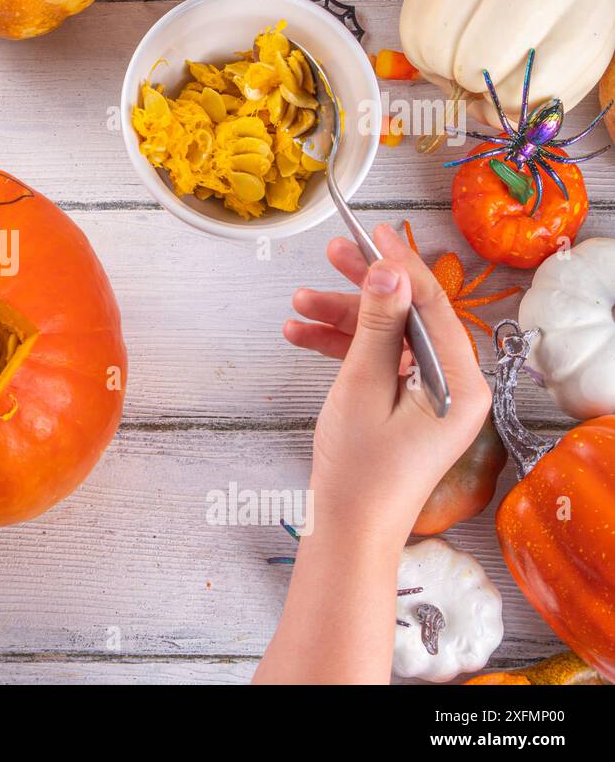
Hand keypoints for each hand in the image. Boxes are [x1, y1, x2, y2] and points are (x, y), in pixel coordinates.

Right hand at [283, 223, 490, 540]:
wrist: (349, 528)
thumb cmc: (360, 473)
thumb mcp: (362, 388)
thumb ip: (375, 326)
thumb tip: (387, 273)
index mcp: (461, 383)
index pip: (432, 306)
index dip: (400, 265)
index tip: (374, 233)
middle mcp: (454, 385)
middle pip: (410, 315)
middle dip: (367, 286)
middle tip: (335, 253)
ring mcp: (431, 394)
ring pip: (387, 335)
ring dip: (343, 318)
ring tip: (299, 303)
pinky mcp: (407, 403)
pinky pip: (378, 360)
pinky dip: (343, 346)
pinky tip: (303, 334)